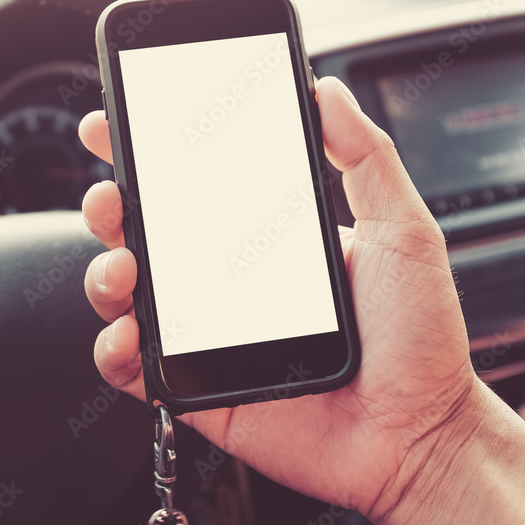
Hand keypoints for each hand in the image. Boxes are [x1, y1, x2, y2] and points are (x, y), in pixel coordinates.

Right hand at [78, 76, 480, 521]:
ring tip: (124, 268)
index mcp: (266, 240)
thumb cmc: (418, 338)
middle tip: (114, 195)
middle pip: (145, 233)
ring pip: (127, 294)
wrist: (419, 435)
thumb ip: (365, 156)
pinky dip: (113, 349)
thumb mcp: (402, 230)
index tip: (119, 122)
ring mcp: (208, 335)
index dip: (148, 154)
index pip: (194, 186)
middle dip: (111, 205)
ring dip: (105, 272)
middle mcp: (228, 283)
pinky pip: (134, 367)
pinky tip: (128, 335)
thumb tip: (327, 89)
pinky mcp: (197, 388)